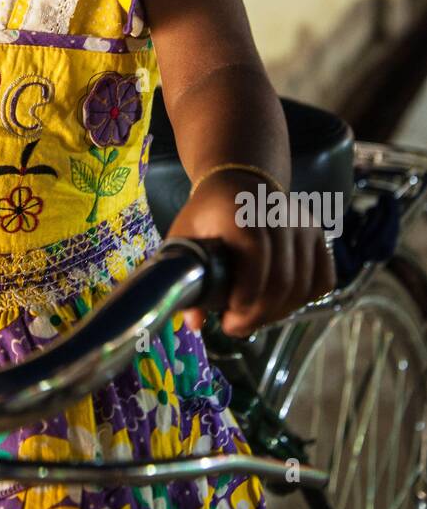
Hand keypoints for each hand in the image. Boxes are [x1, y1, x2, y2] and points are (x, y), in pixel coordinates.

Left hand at [166, 170, 336, 335]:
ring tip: (254, 318)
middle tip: (236, 326)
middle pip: (282, 280)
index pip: (256, 259)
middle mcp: (278, 215)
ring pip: (302, 285)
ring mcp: (303, 224)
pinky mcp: (318, 235)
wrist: (238, 182)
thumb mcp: (185, 236)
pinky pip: (323, 280)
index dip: (246, 297)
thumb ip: (184, 275)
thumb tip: (194, 322)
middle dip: (258, 315)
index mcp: (241, 213)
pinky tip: (280, 304)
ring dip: (278, 313)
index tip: (227, 317)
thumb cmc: (208, 214)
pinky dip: (304, 300)